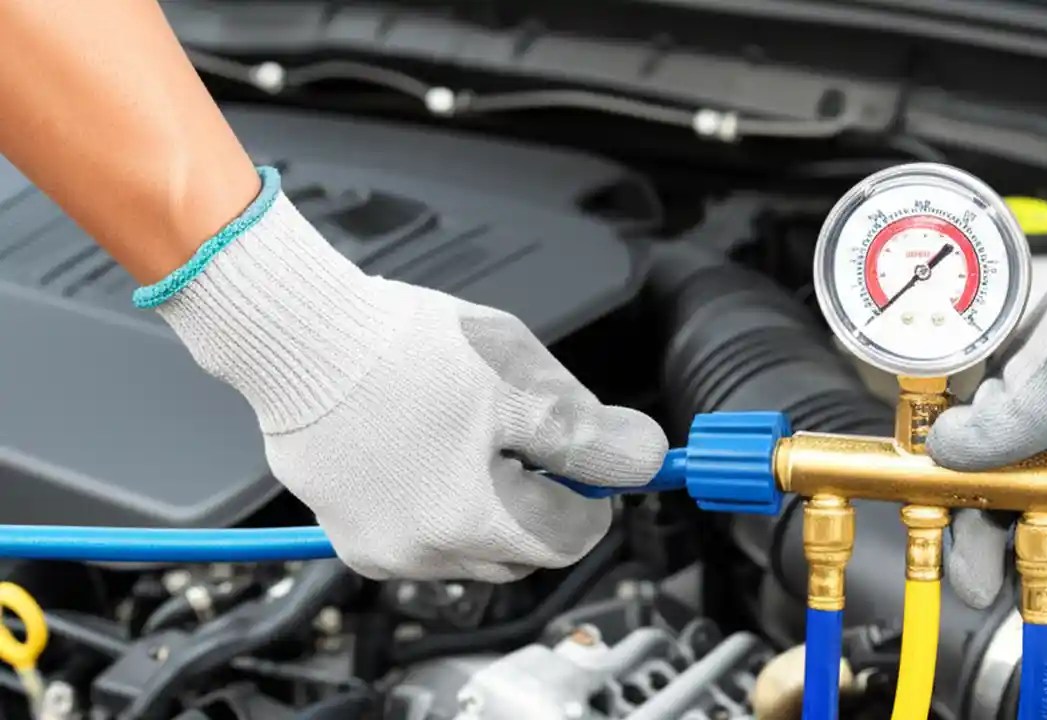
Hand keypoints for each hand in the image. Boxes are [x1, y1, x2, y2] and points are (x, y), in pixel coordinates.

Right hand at [147, 170, 668, 581]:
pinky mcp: (349, 538)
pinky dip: (439, 510)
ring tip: (468, 438)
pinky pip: (421, 541)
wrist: (300, 335)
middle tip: (525, 439)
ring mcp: (383, 551)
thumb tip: (644, 460)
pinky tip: (428, 455)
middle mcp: (427, 553)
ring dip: (489, 510)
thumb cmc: (402, 348)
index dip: (592, 493)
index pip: (575, 539)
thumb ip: (591, 434)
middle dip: (540, 503)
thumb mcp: (521, 378)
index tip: (585, 460)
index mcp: (478, 519)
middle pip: (525, 552)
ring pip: (473, 550)